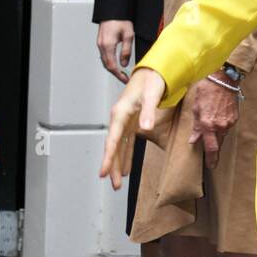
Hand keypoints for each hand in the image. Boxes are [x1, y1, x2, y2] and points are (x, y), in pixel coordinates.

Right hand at [97, 19, 134, 82]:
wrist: (113, 9)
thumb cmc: (121, 19)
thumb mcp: (128, 35)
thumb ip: (126, 51)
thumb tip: (124, 64)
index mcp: (108, 45)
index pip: (112, 65)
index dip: (119, 75)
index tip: (125, 79)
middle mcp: (101, 45)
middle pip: (107, 65)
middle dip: (116, 74)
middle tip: (125, 78)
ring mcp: (100, 43)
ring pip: (104, 61)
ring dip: (112, 68)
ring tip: (122, 73)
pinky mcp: (101, 42)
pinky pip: (104, 55)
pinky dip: (110, 62)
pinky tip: (116, 64)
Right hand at [100, 67, 165, 189]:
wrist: (153, 71)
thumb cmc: (152, 80)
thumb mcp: (152, 94)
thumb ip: (148, 111)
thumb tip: (145, 128)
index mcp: (120, 113)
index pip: (113, 140)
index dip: (108, 158)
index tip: (103, 172)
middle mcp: (119, 118)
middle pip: (113, 147)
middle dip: (113, 166)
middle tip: (114, 185)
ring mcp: (124, 121)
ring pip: (119, 147)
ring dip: (119, 164)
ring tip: (118, 182)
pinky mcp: (131, 123)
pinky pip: (126, 143)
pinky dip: (126, 155)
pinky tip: (127, 168)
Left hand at [188, 77, 239, 169]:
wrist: (223, 79)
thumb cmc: (206, 90)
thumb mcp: (196, 108)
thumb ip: (196, 127)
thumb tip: (194, 140)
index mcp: (208, 125)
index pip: (211, 148)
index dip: (211, 159)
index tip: (211, 166)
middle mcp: (220, 126)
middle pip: (218, 144)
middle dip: (214, 148)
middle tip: (211, 155)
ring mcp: (229, 122)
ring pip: (222, 135)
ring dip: (217, 135)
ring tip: (212, 125)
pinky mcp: (235, 118)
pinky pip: (227, 127)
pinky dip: (222, 126)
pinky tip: (218, 118)